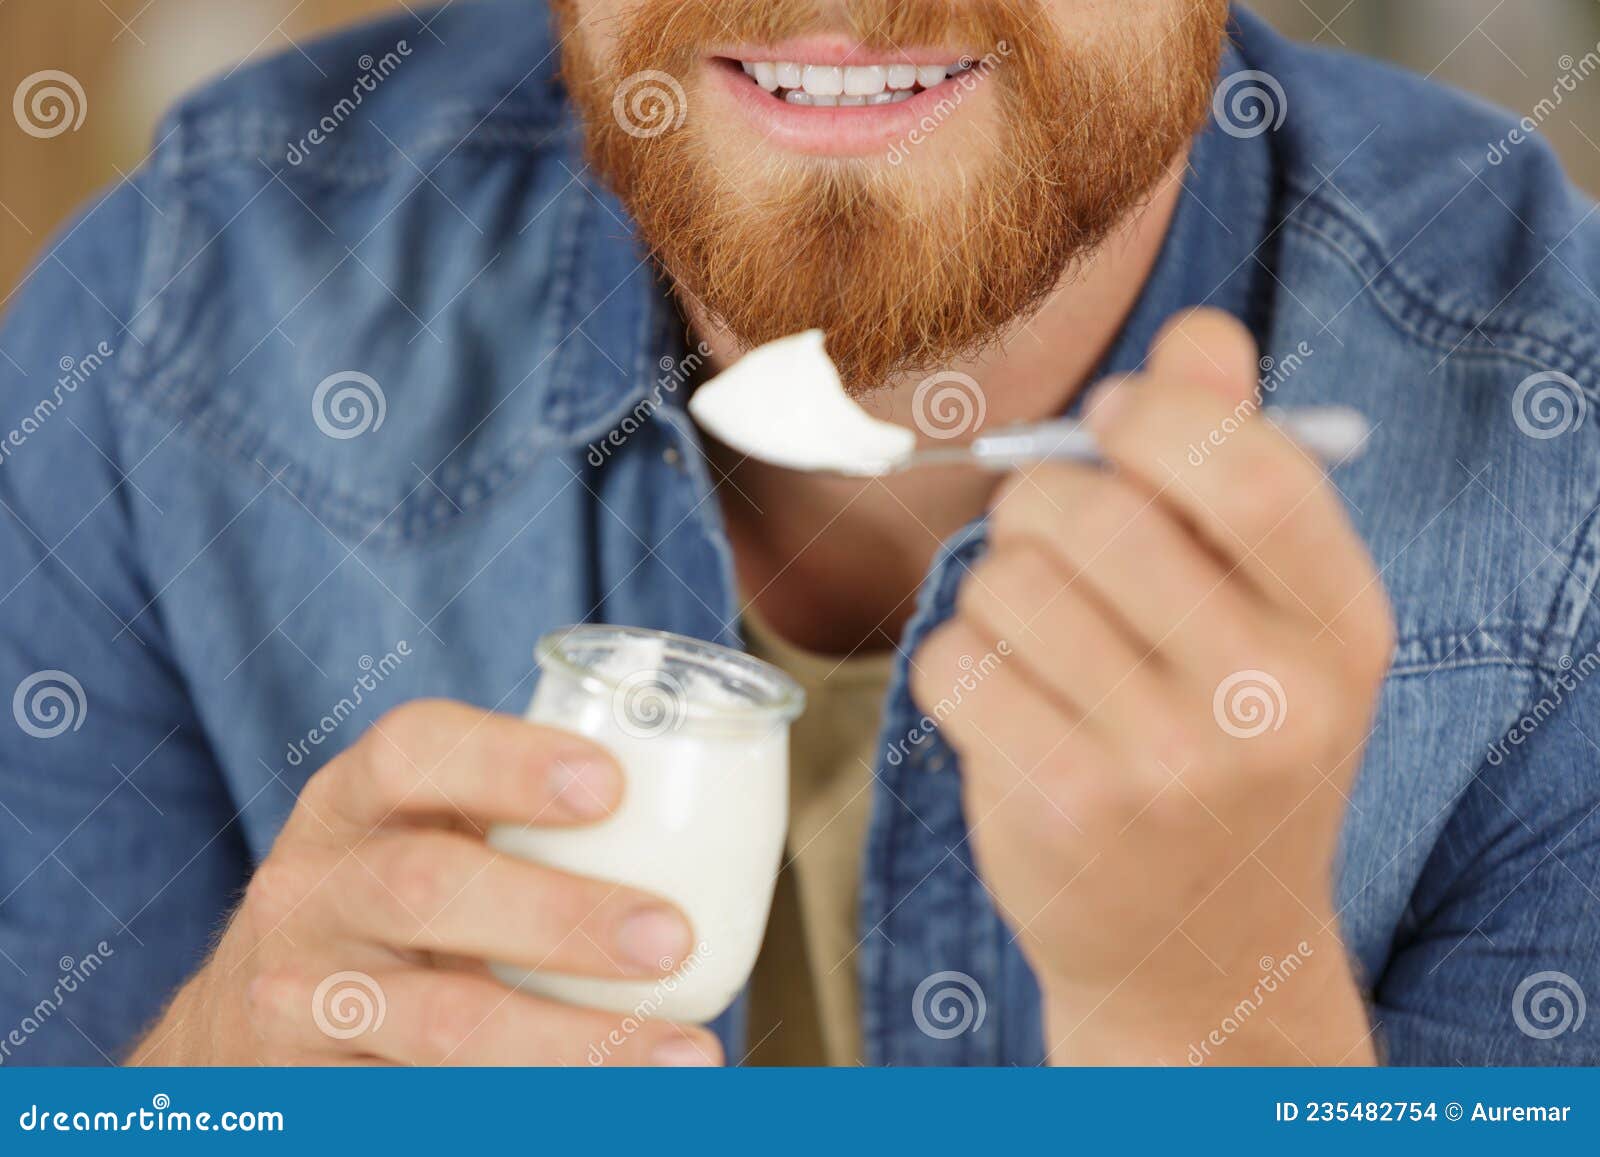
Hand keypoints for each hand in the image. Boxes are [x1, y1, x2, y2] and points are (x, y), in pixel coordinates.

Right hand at [128, 700, 721, 1066]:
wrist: (242, 1033)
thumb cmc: (384, 915)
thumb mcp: (415, 844)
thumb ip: (514, 825)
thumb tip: (714, 826)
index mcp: (353, 803)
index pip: (413, 751)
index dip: (510, 761)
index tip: (611, 785)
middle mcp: (312, 890)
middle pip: (428, 888)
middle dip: (562, 915)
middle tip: (673, 938)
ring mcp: (299, 1001)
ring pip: (439, 1023)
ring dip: (573, 1041)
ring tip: (684, 1055)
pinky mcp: (310, 1094)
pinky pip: (420, 1103)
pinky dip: (526, 1108)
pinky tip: (607, 1112)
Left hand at [913, 310, 1393, 1064]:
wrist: (1200, 950)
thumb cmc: (1226, 749)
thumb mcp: (1272, 621)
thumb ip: (1237, 466)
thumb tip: (1195, 332)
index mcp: (1339, 626)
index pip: (1247, 465)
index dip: (1153, 414)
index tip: (1113, 423)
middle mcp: (1268, 699)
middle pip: (1089, 509)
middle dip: (1042, 502)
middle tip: (1053, 541)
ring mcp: (1163, 764)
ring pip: (1003, 581)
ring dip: (996, 590)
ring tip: (1039, 639)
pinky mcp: (1059, 806)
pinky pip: (952, 660)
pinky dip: (957, 662)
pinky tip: (1006, 703)